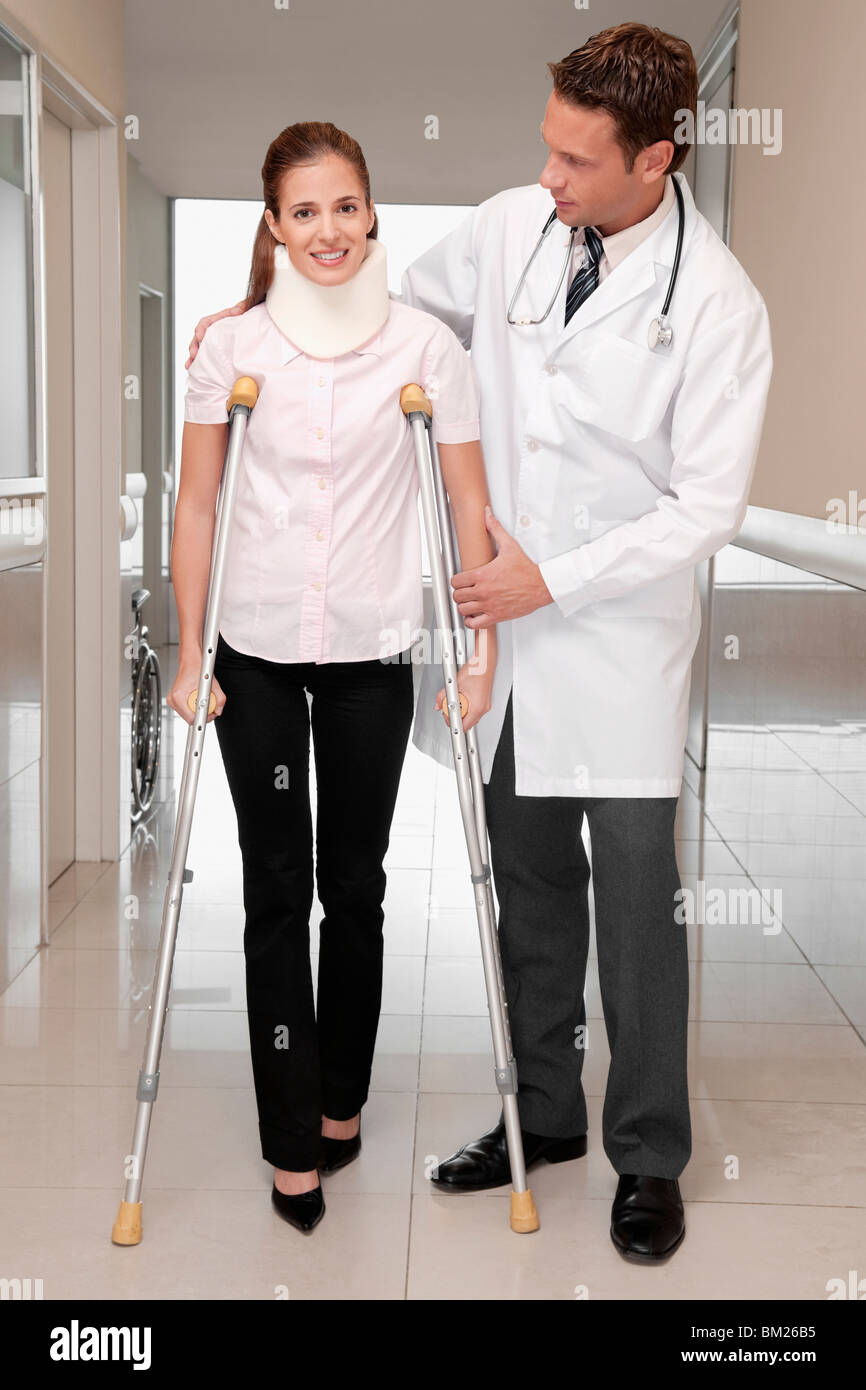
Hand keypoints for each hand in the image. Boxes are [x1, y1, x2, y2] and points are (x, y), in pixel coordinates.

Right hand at [167, 655, 226, 724]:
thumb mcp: (213, 684)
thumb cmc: (197, 669)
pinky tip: (197, 696)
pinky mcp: (175, 701)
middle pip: (190, 718)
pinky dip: (194, 706)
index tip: (210, 713)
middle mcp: (173, 700)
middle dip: (202, 713)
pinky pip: (187, 710)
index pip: (191, 719)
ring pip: (189, 715)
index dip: (203, 717)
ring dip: (198, 709)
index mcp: (179, 697)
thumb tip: (218, 710)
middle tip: (208, 702)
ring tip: (201, 697)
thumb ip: (219, 699)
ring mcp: (173, 701)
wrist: (190, 661)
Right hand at [185, 301, 246, 368]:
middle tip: (193, 356)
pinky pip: (207, 355)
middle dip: (194, 346)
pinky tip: (195, 369)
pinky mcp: (218, 349)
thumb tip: (237, 311)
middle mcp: (214, 330)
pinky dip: (201, 362)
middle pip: (199, 337)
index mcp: (219, 320)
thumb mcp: (245, 308)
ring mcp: (215, 340)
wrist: (254, 317)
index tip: (200, 337)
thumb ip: (240, 308)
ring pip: (201, 347)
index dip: (201, 330)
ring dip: (194, 357)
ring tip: (189, 366)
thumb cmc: (248, 313)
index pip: (205, 323)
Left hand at [434, 655, 493, 732]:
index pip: (464, 726)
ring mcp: (485, 704)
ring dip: (462, 710)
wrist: (485, 662)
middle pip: (468, 722)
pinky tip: (463, 696)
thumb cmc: (475, 670)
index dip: (453, 723)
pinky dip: (467, 705)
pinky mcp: (485, 700)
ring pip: (471, 716)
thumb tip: (438, 704)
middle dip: (457, 716)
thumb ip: (443, 696)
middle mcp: (483, 708)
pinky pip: (474, 709)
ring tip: (457, 699)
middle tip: (449, 708)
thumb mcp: (455, 684)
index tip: (448, 718)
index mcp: (477, 708)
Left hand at [452, 505, 553, 625]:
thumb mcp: (509, 546)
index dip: (456, 581)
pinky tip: (475, 615)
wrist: (541, 585)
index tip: (462, 580)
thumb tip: (487, 514)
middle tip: (465, 591)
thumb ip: (495, 529)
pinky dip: (471, 621)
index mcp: (483, 575)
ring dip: (464, 606)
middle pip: (457, 596)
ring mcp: (489, 605)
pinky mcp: (496, 616)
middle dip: (459, 593)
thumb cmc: (526, 569)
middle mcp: (483, 592)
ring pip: (463, 610)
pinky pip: (475, 624)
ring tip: (470, 602)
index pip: (456, 582)